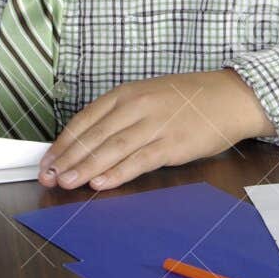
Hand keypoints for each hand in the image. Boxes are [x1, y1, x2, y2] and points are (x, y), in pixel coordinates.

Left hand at [38, 69, 274, 190]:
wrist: (231, 97)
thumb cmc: (189, 99)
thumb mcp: (149, 95)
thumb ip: (120, 116)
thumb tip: (87, 144)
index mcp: (127, 93)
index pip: (85, 120)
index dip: (63, 143)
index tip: (47, 162)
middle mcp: (138, 105)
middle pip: (94, 135)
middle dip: (68, 159)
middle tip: (48, 177)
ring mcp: (156, 124)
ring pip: (112, 148)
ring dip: (86, 168)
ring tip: (66, 183)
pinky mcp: (174, 144)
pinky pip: (139, 160)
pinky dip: (118, 173)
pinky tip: (101, 183)